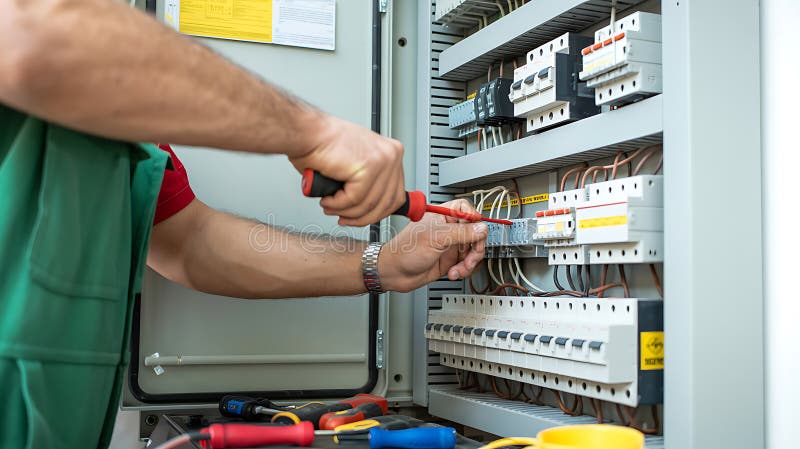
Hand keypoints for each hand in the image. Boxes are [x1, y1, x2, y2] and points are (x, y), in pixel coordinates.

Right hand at [290, 114, 405, 226]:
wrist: (307, 132)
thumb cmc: (323, 145)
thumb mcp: (356, 166)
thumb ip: (369, 183)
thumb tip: (373, 207)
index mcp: (391, 153)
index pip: (395, 195)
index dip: (375, 213)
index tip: (360, 218)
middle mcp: (392, 154)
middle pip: (386, 203)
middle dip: (362, 217)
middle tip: (343, 218)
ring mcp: (383, 160)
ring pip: (369, 204)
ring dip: (346, 211)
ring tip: (330, 206)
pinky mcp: (369, 167)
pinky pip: (355, 200)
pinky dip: (337, 204)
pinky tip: (327, 198)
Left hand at [378, 199, 487, 292]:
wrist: (394, 274)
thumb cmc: (405, 251)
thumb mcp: (437, 238)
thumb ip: (462, 233)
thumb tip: (481, 228)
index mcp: (443, 216)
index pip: (468, 211)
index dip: (475, 221)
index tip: (477, 232)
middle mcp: (448, 229)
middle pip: (475, 233)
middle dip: (475, 248)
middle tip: (470, 257)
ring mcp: (450, 245)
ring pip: (473, 250)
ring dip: (469, 262)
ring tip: (459, 269)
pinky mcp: (450, 260)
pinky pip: (466, 263)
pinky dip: (463, 270)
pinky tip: (453, 273)